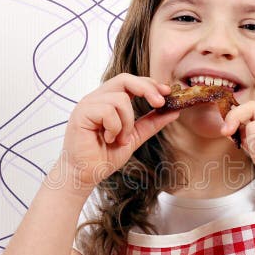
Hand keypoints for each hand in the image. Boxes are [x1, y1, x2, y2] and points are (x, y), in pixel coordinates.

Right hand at [57, 74, 178, 194]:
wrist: (87, 174)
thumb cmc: (104, 156)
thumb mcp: (134, 137)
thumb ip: (151, 123)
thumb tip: (173, 111)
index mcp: (107, 100)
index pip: (130, 82)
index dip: (149, 84)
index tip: (167, 92)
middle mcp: (97, 98)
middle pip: (125, 79)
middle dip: (147, 89)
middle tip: (160, 103)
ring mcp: (88, 104)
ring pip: (120, 98)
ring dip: (127, 122)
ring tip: (120, 139)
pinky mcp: (82, 113)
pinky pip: (108, 111)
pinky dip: (115, 128)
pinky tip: (108, 139)